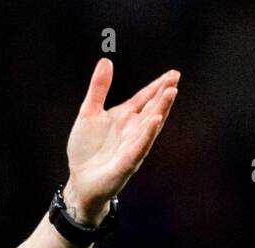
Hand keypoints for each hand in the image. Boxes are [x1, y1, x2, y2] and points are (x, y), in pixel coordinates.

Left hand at [64, 58, 178, 223]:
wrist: (80, 180)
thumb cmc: (86, 149)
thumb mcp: (88, 114)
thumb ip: (98, 89)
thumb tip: (105, 61)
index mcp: (126, 117)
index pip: (144, 98)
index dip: (157, 86)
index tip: (172, 73)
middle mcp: (133, 130)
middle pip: (152, 108)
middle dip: (163, 94)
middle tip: (175, 79)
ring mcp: (133, 146)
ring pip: (150, 125)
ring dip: (161, 109)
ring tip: (171, 92)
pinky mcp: (127, 162)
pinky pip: (140, 146)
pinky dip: (147, 133)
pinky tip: (155, 120)